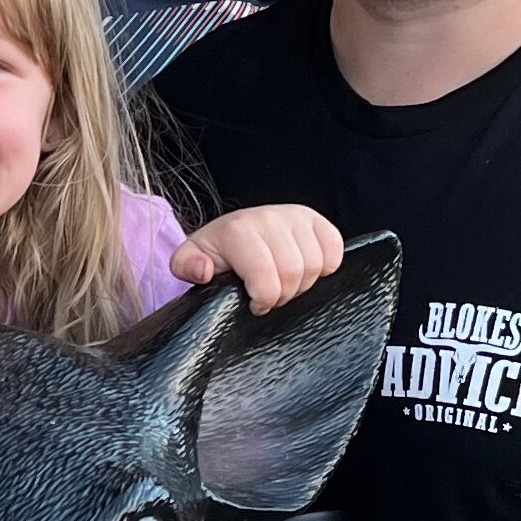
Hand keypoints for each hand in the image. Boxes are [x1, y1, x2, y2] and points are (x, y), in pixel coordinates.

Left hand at [172, 203, 344, 311]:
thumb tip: (205, 270)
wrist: (235, 231)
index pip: (266, 277)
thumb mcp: (188, 260)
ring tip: (284, 284)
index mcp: (239, 229)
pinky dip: (324, 268)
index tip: (255, 304)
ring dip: (302, 284)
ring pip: (315, 265)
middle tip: (269, 296)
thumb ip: (186, 267)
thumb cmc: (216, 253)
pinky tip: (304, 271)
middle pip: (294, 273)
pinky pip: (334, 251)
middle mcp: (269, 217)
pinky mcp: (317, 221)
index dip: (264, 300)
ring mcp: (296, 216)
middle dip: (283, 295)